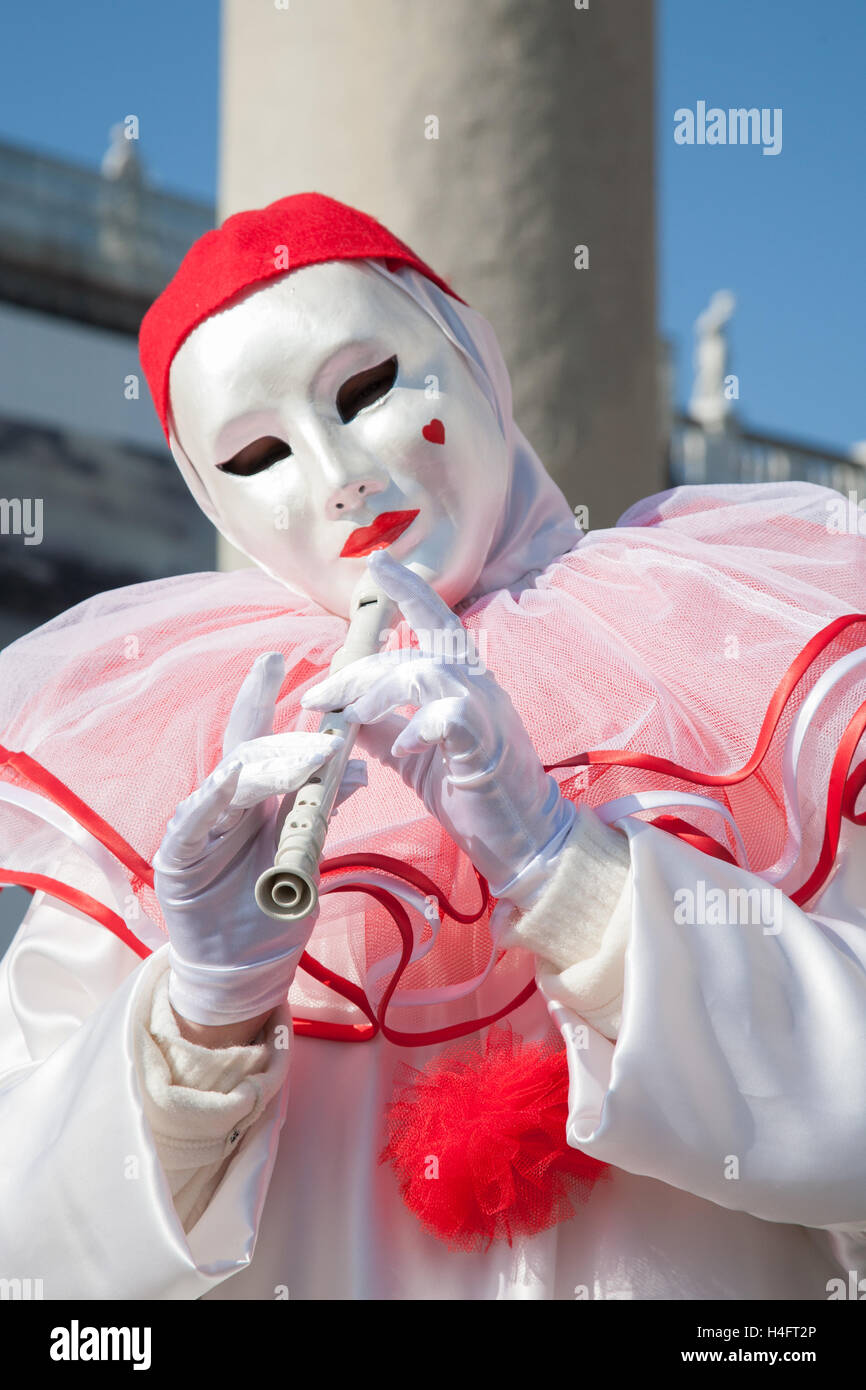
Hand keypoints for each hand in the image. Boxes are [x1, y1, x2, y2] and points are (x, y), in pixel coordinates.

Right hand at [154, 651, 364, 1028]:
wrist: (244, 974)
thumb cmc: (271, 915)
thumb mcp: (305, 858)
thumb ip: (319, 814)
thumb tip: (358, 774)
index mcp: (255, 802)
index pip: (264, 743)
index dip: (270, 701)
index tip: (282, 660)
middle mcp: (224, 807)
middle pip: (244, 750)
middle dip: (267, 717)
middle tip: (295, 693)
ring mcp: (198, 829)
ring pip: (228, 782)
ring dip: (265, 764)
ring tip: (304, 756)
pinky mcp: (177, 858)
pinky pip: (193, 823)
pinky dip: (210, 800)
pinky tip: (228, 779)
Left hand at [301, 550, 574, 907]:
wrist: (525, 840)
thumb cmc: (473, 797)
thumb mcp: (416, 757)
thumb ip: (383, 729)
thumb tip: (342, 711)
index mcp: (464, 683)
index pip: (437, 621)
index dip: (410, 589)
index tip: (378, 562)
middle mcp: (479, 687)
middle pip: (414, 651)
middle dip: (358, 671)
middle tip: (320, 698)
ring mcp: (487, 713)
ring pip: (428, 671)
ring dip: (381, 692)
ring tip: (354, 720)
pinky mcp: (488, 746)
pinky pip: (452, 716)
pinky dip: (420, 727)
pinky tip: (403, 750)